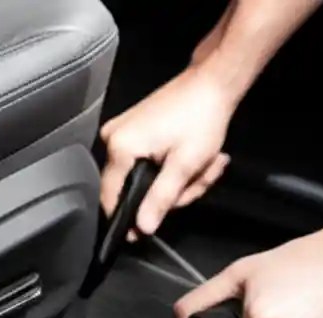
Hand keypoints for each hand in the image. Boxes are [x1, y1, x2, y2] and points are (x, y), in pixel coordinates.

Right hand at [99, 66, 234, 235]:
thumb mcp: (186, 165)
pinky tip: (189, 157)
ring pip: (141, 176)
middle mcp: (112, 138)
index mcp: (120, 147)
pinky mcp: (131, 129)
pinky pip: (143, 161)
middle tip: (197, 182)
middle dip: (168, 193)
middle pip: (130, 188)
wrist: (211, 82)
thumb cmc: (202, 117)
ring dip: (174, 180)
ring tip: (202, 166)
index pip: (111, 198)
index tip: (146, 230)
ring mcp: (120, 132)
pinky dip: (168, 165)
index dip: (128, 218)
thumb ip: (162, 199)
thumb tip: (143, 227)